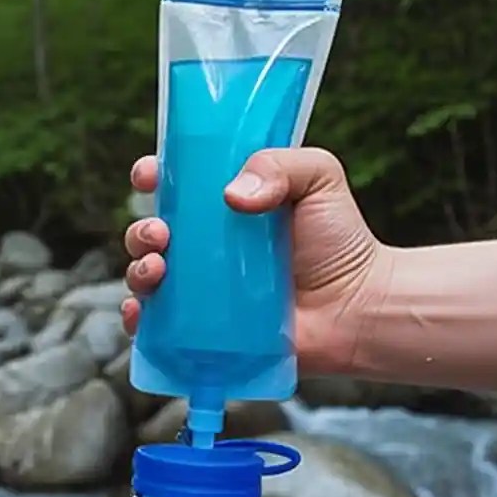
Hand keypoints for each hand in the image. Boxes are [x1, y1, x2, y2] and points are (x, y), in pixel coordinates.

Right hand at [120, 147, 393, 374]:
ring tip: (159, 269)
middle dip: (141, 230)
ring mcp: (201, 291)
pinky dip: (137, 319)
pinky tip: (141, 312)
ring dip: (137, 269)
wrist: (360, 307)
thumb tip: (231, 195)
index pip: (172, 185)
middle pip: (150, 233)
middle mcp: (204, 248)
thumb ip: (278, 164)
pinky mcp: (203, 332)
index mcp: (221, 205)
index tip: (149, 175)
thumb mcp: (318, 177)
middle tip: (162, 233)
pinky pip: (155, 328)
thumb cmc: (340, 241)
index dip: (151, 176)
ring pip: (145, 276)